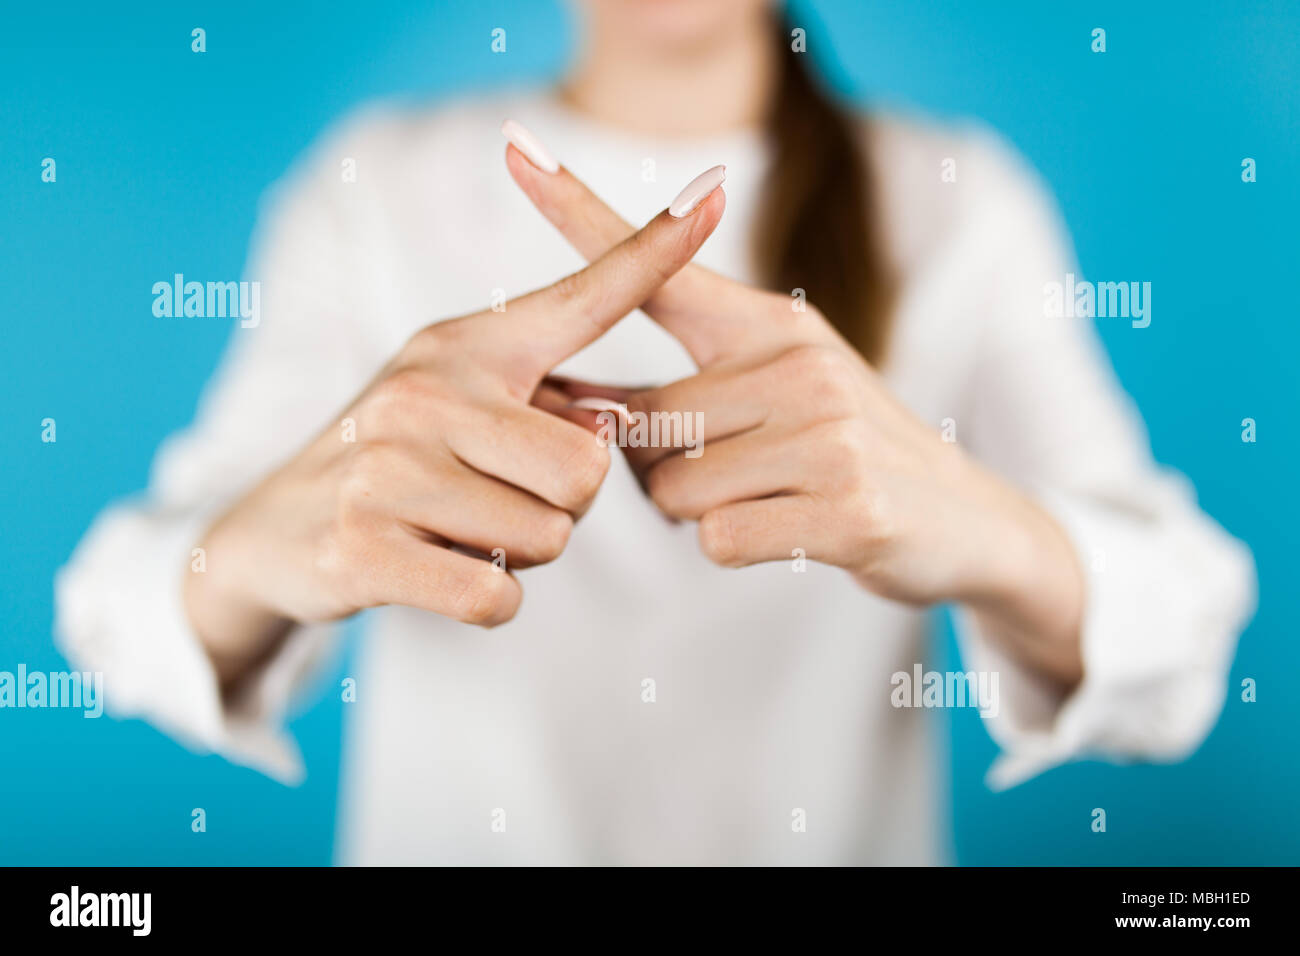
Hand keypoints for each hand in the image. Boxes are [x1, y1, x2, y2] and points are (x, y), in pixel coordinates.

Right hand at [186, 179, 725, 684]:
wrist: (274, 529)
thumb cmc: (400, 461)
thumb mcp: (462, 404)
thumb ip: (546, 404)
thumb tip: (610, 425)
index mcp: (468, 345)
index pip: (583, 295)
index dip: (654, 249)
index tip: (717, 187)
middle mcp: (427, 388)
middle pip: (587, 469)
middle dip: (565, 506)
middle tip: (500, 498)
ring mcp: (388, 466)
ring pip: (548, 539)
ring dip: (521, 556)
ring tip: (459, 529)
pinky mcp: (363, 547)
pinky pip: (495, 596)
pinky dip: (490, 599)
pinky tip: (440, 570)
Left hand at [508, 146, 1083, 683]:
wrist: (964, 521)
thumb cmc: (843, 453)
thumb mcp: (779, 390)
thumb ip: (682, 389)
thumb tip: (576, 400)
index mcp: (775, 324)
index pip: (663, 268)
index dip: (582, 213)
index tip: (516, 152)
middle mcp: (799, 361)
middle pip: (642, 425)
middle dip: (659, 468)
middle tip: (731, 471)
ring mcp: (827, 431)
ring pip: (671, 491)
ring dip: (698, 512)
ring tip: (769, 497)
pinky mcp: (846, 507)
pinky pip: (719, 539)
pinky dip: (736, 547)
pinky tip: (791, 530)